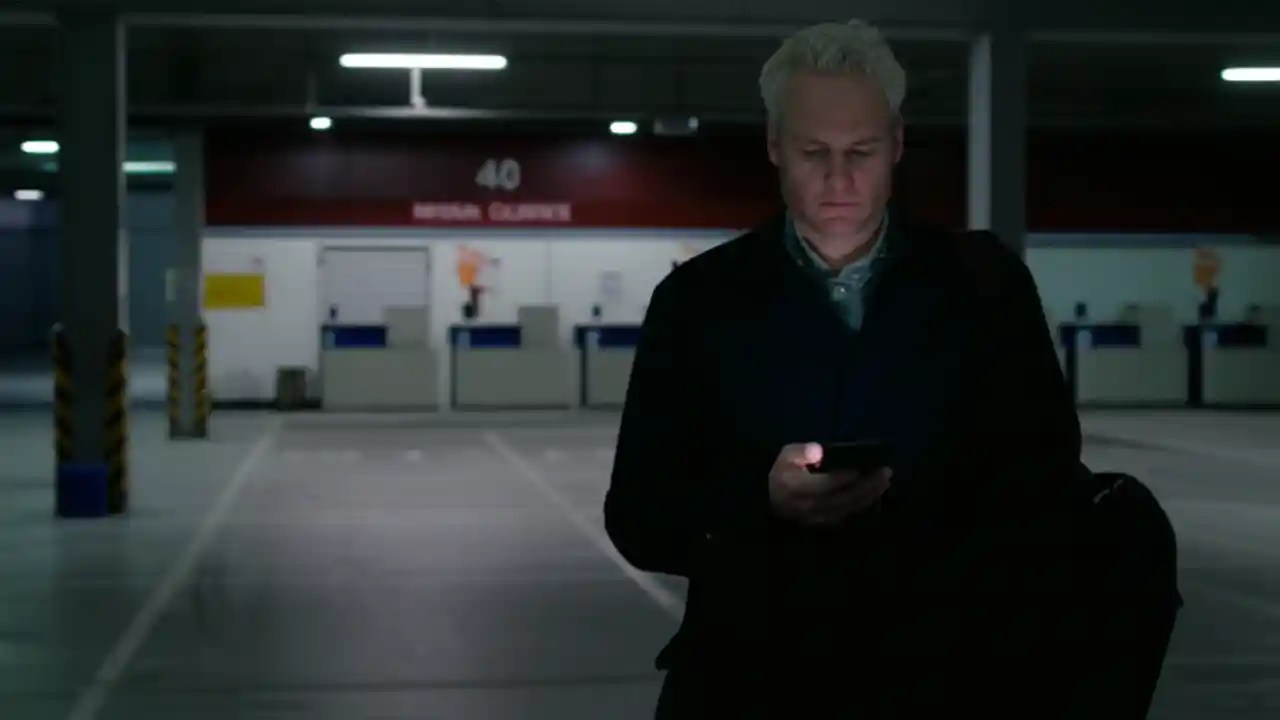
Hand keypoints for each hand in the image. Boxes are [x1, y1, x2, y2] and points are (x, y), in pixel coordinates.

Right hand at [768, 443, 892, 525]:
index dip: (846, 477)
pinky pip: (847, 516)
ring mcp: (816, 518)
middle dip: (867, 486)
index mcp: (796, 487)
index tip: (865, 467)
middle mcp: (808, 505)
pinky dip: (862, 506)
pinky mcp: (823, 524)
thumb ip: (802, 452)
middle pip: (842, 498)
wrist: (772, 498)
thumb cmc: (783, 472)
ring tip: (884, 482)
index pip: (826, 484)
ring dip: (868, 497)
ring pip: (847, 509)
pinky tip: (874, 496)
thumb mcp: (787, 455)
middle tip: (885, 473)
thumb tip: (818, 451)